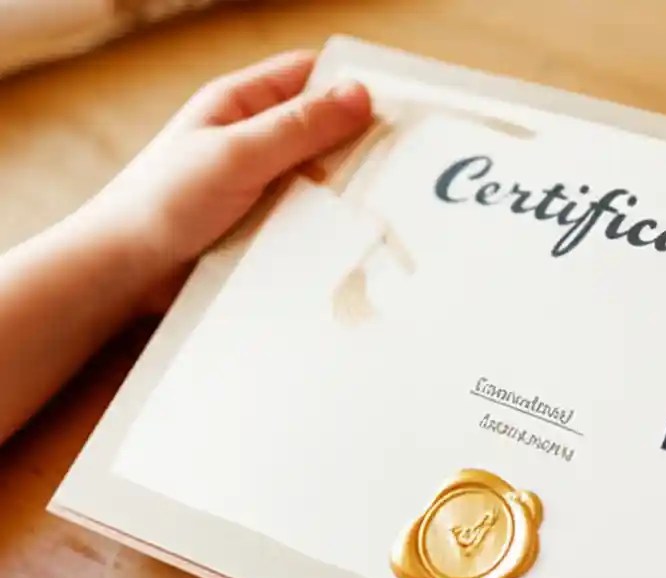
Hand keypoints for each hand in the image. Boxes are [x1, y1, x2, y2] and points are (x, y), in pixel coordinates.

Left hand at [79, 50, 372, 304]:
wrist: (121, 275)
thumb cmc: (161, 203)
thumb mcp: (236, 154)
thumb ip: (298, 127)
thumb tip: (361, 95)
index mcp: (239, 104)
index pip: (309, 76)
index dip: (351, 84)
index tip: (400, 105)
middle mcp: (251, 140)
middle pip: (322, 130)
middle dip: (359, 144)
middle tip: (407, 163)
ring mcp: (257, 186)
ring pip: (319, 179)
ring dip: (345, 193)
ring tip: (388, 206)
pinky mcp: (261, 227)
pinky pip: (307, 219)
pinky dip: (328, 226)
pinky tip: (353, 240)